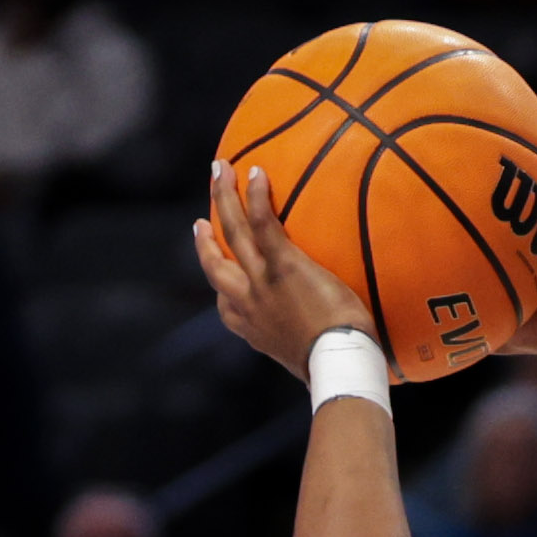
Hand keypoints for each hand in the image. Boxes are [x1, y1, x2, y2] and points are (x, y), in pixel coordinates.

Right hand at [195, 160, 375, 381]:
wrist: (336, 364)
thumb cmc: (336, 367)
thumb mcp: (311, 360)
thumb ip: (309, 344)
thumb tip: (333, 346)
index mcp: (250, 327)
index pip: (225, 302)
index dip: (219, 283)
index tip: (217, 268)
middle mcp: (246, 301)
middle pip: (215, 260)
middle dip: (204, 237)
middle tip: (199, 220)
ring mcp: (261, 281)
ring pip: (233, 230)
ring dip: (223, 197)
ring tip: (219, 170)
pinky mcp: (283, 265)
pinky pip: (262, 223)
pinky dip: (255, 197)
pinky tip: (254, 171)